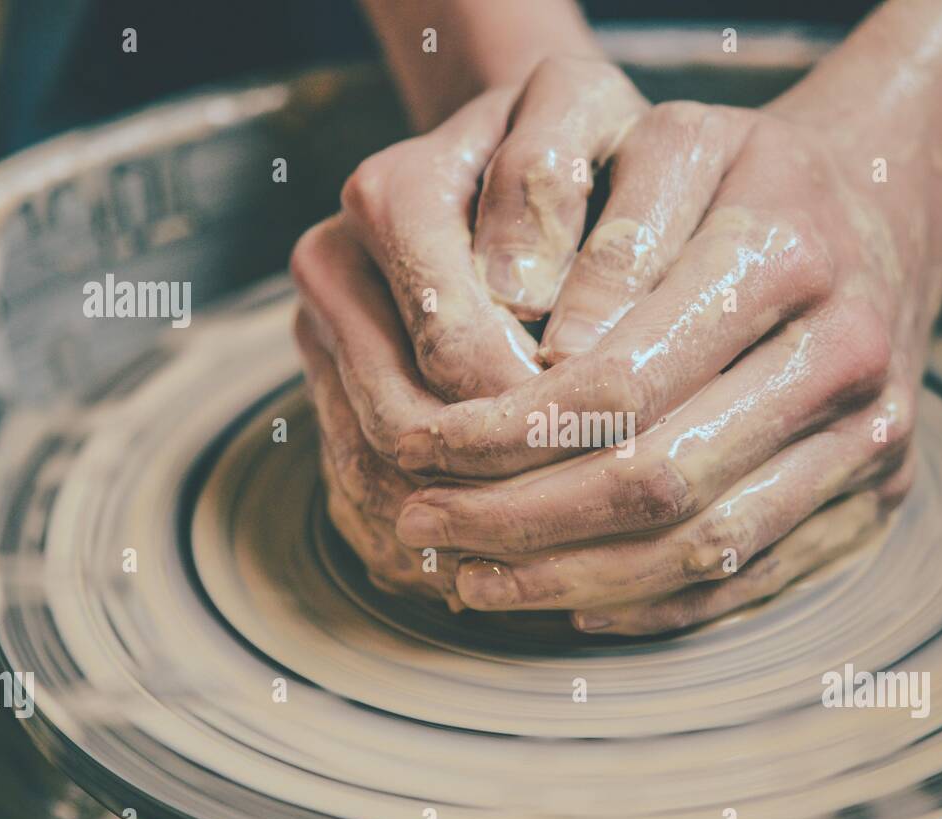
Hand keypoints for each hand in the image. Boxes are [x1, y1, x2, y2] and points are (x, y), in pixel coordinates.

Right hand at [290, 58, 646, 606]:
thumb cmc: (579, 141)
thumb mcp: (583, 124)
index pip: (460, 352)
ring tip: (548, 572)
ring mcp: (322, 333)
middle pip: (405, 428)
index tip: (619, 454)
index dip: (540, 418)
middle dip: (497, 490)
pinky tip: (498, 561)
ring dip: (454, 530)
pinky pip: (357, 482)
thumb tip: (526, 309)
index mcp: (393, 197)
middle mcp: (334, 265)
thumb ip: (550, 192)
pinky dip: (423, 531)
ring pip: (371, 471)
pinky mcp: (327, 382)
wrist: (520, 153)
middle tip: (587, 537)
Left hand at [388, 94, 941, 632]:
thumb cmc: (750, 173)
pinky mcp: (875, 498)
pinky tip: (573, 603)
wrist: (888, 209)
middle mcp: (844, 356)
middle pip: (660, 479)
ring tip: (473, 580)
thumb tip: (545, 358)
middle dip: (523, 519)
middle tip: (423, 524)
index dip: (508, 432)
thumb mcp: (673, 143)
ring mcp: (871, 439)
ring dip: (576, 577)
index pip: (620, 382)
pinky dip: (659, 604)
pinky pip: (757, 576)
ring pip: (705, 547)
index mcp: (784, 255)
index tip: (419, 447)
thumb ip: (608, 237)